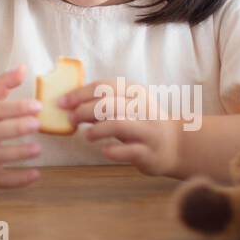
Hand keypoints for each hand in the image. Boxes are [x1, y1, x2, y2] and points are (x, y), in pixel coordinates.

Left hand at [61, 80, 181, 176]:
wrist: (176, 145)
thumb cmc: (142, 123)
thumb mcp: (126, 107)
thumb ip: (102, 103)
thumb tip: (70, 104)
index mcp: (136, 93)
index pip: (105, 86)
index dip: (81, 93)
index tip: (63, 102)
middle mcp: (143, 109)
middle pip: (109, 103)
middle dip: (84, 110)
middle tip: (72, 119)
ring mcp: (148, 131)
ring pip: (119, 124)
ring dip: (97, 129)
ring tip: (87, 135)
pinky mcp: (149, 153)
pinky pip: (129, 151)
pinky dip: (113, 151)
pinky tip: (104, 150)